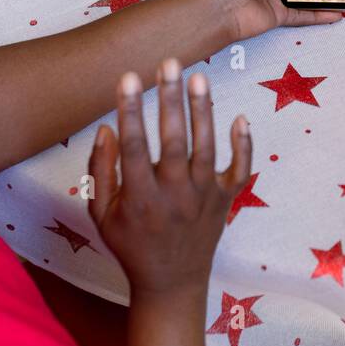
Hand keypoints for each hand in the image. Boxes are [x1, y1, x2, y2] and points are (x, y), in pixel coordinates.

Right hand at [88, 63, 250, 345]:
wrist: (171, 282)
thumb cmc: (131, 244)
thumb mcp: (101, 214)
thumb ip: (100, 171)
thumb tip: (106, 128)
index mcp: (140, 198)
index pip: (134, 147)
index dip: (130, 111)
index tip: (128, 78)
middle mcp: (175, 195)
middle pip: (174, 142)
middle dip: (170, 101)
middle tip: (169, 64)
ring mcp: (204, 197)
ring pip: (207, 148)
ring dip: (203, 111)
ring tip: (198, 76)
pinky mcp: (226, 199)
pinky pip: (240, 169)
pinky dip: (244, 145)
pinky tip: (240, 116)